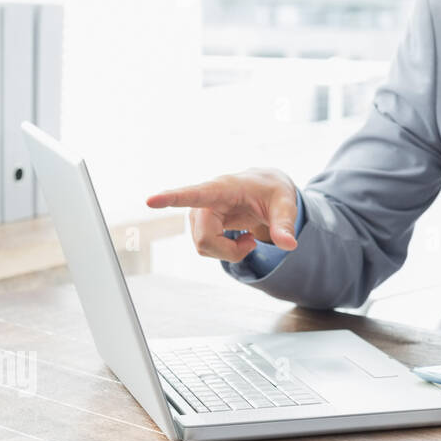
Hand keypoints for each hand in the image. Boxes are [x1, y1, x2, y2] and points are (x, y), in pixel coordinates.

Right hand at [145, 168, 300, 263]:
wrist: (266, 189)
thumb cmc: (274, 191)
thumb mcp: (286, 204)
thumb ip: (286, 224)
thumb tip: (289, 245)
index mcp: (225, 188)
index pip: (196, 194)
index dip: (173, 198)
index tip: (151, 200)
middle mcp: (206, 201)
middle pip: (204, 239)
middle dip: (228, 251)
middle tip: (252, 244)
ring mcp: (200, 213)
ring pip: (204, 246)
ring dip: (228, 251)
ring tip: (248, 237)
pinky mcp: (200, 224)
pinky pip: (205, 248)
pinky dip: (225, 251)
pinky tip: (238, 238)